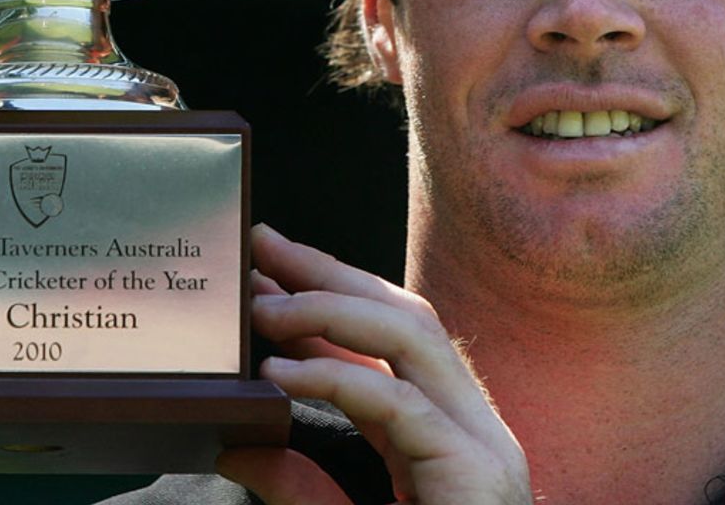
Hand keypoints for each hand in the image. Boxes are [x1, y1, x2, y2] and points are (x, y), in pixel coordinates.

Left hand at [216, 225, 531, 504]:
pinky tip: (282, 372)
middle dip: (330, 272)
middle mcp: (471, 425)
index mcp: (443, 433)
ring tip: (264, 306)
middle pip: (405, 314)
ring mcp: (484, 447)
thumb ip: (302, 486)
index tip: (269, 260)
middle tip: (261, 245)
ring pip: (415, 337)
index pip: (388, 335)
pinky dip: (339, 379)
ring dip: (333, 309)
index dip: (329, 288)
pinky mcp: (478, 476)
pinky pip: (403, 406)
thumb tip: (240, 443)